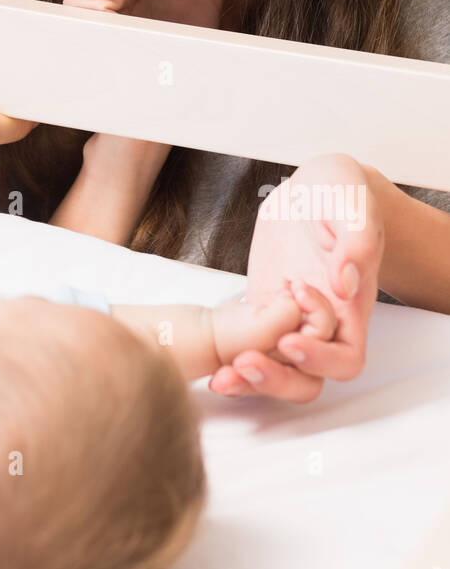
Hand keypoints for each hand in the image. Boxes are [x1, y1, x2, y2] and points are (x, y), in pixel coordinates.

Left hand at [210, 153, 384, 401]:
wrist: (313, 189)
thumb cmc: (340, 192)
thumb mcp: (352, 202)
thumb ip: (356, 240)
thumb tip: (344, 283)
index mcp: (351, 303)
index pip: (346, 356)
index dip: (319, 356)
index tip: (290, 337)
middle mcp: (323, 320)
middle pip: (309, 377)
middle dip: (278, 377)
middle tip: (244, 363)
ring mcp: (290, 316)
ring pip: (279, 368)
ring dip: (253, 379)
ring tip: (223, 376)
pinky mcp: (262, 308)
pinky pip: (252, 345)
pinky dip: (233, 359)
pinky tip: (212, 366)